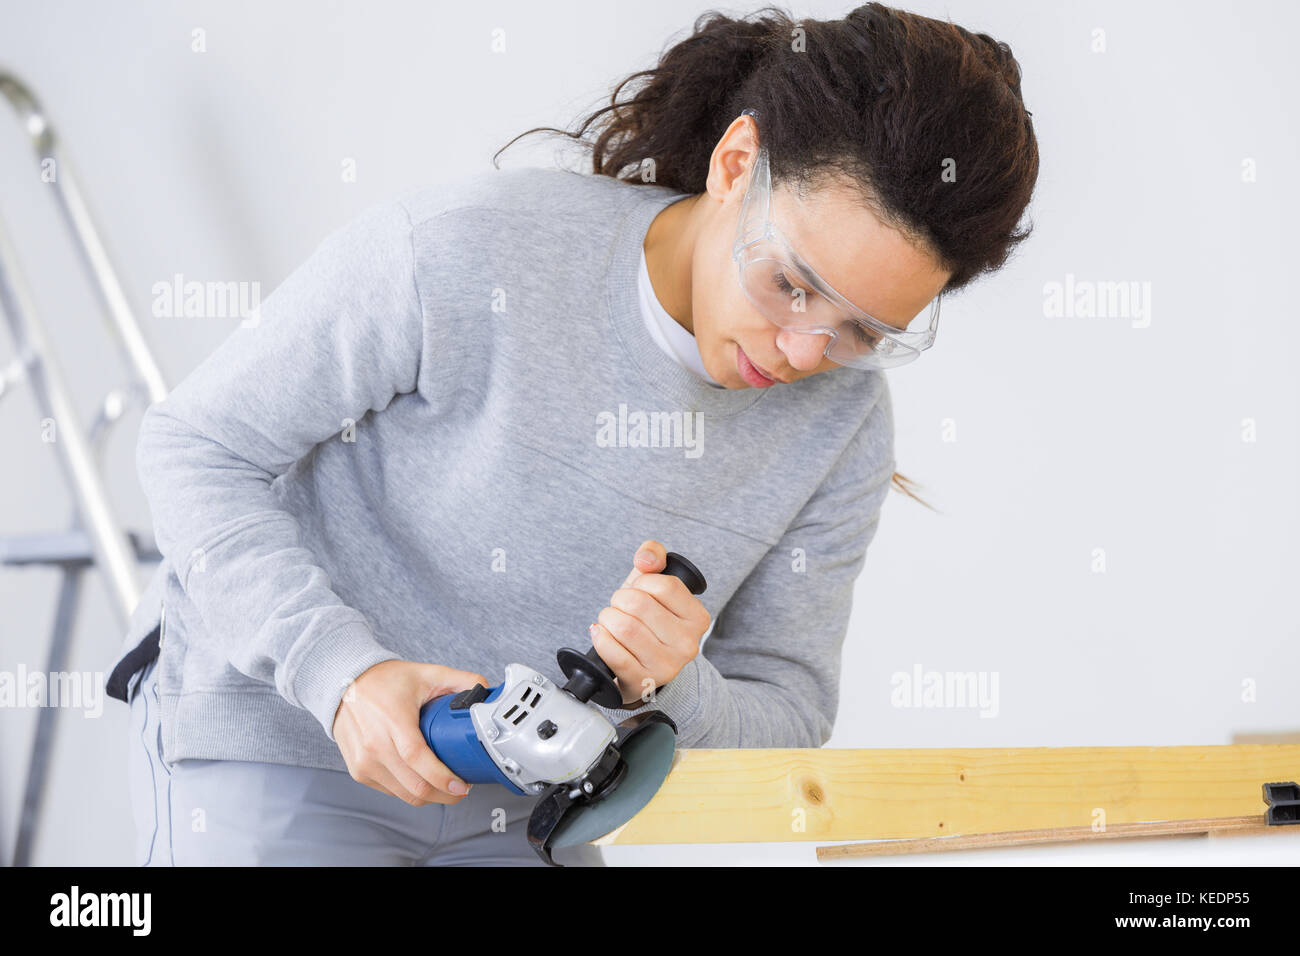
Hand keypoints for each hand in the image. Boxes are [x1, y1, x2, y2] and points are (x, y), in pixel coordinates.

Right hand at [332, 659, 489, 805]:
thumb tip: (485, 692)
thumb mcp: (426, 673)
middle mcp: (375, 745)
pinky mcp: (359, 771)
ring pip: (404, 794)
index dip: (442, 778)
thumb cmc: (384, 680)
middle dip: (443, 795)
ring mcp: (364, 761)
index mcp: (393, 720)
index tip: (461, 786)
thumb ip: (460, 681)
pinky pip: (391, 791)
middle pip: (414, 785)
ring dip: (429, 796)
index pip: (418, 758)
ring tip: (445, 786)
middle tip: (460, 790)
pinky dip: (410, 790)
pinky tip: (422, 779)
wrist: (345, 683)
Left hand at [590, 540, 710, 706]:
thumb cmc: (648, 621)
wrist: (643, 668)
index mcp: (698, 618)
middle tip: (619, 607)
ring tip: (611, 621)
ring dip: (607, 618)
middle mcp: (688, 644)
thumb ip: (654, 557)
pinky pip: (612, 652)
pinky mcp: (642, 682)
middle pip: (639, 604)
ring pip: (623, 627)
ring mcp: (667, 666)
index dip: (641, 582)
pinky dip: (600, 638)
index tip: (638, 590)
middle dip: (619, 599)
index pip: (664, 585)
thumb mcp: (654, 585)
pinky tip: (601, 635)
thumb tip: (647, 560)